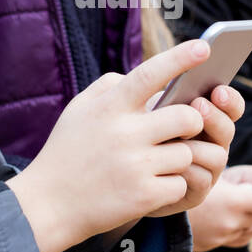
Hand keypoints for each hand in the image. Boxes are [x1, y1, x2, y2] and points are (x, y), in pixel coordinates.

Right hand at [7, 39, 213, 251]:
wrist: (47, 205)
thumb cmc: (67, 152)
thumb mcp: (78, 110)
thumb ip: (110, 86)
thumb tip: (147, 76)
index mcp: (109, 107)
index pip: (149, 74)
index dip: (179, 59)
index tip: (203, 46)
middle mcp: (124, 134)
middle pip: (187, 117)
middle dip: (194, 122)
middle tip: (184, 128)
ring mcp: (135, 166)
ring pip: (187, 154)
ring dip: (180, 159)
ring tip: (157, 164)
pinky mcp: (143, 196)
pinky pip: (181, 184)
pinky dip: (172, 186)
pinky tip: (152, 187)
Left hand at [145, 83, 243, 217]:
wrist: (120, 176)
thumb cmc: (133, 134)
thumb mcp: (146, 110)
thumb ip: (163, 98)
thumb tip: (172, 82)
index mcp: (205, 117)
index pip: (229, 105)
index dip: (229, 98)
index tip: (217, 90)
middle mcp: (212, 142)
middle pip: (228, 128)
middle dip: (215, 117)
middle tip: (198, 106)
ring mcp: (207, 168)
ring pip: (218, 155)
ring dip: (198, 145)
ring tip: (179, 137)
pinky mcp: (196, 191)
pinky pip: (201, 179)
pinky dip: (186, 170)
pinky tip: (166, 164)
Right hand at [188, 165, 251, 251]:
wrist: (157, 208)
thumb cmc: (189, 182)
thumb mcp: (221, 172)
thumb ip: (251, 176)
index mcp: (235, 202)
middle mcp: (233, 223)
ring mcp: (224, 237)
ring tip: (246, 202)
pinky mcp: (216, 245)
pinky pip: (242, 238)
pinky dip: (244, 228)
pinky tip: (234, 216)